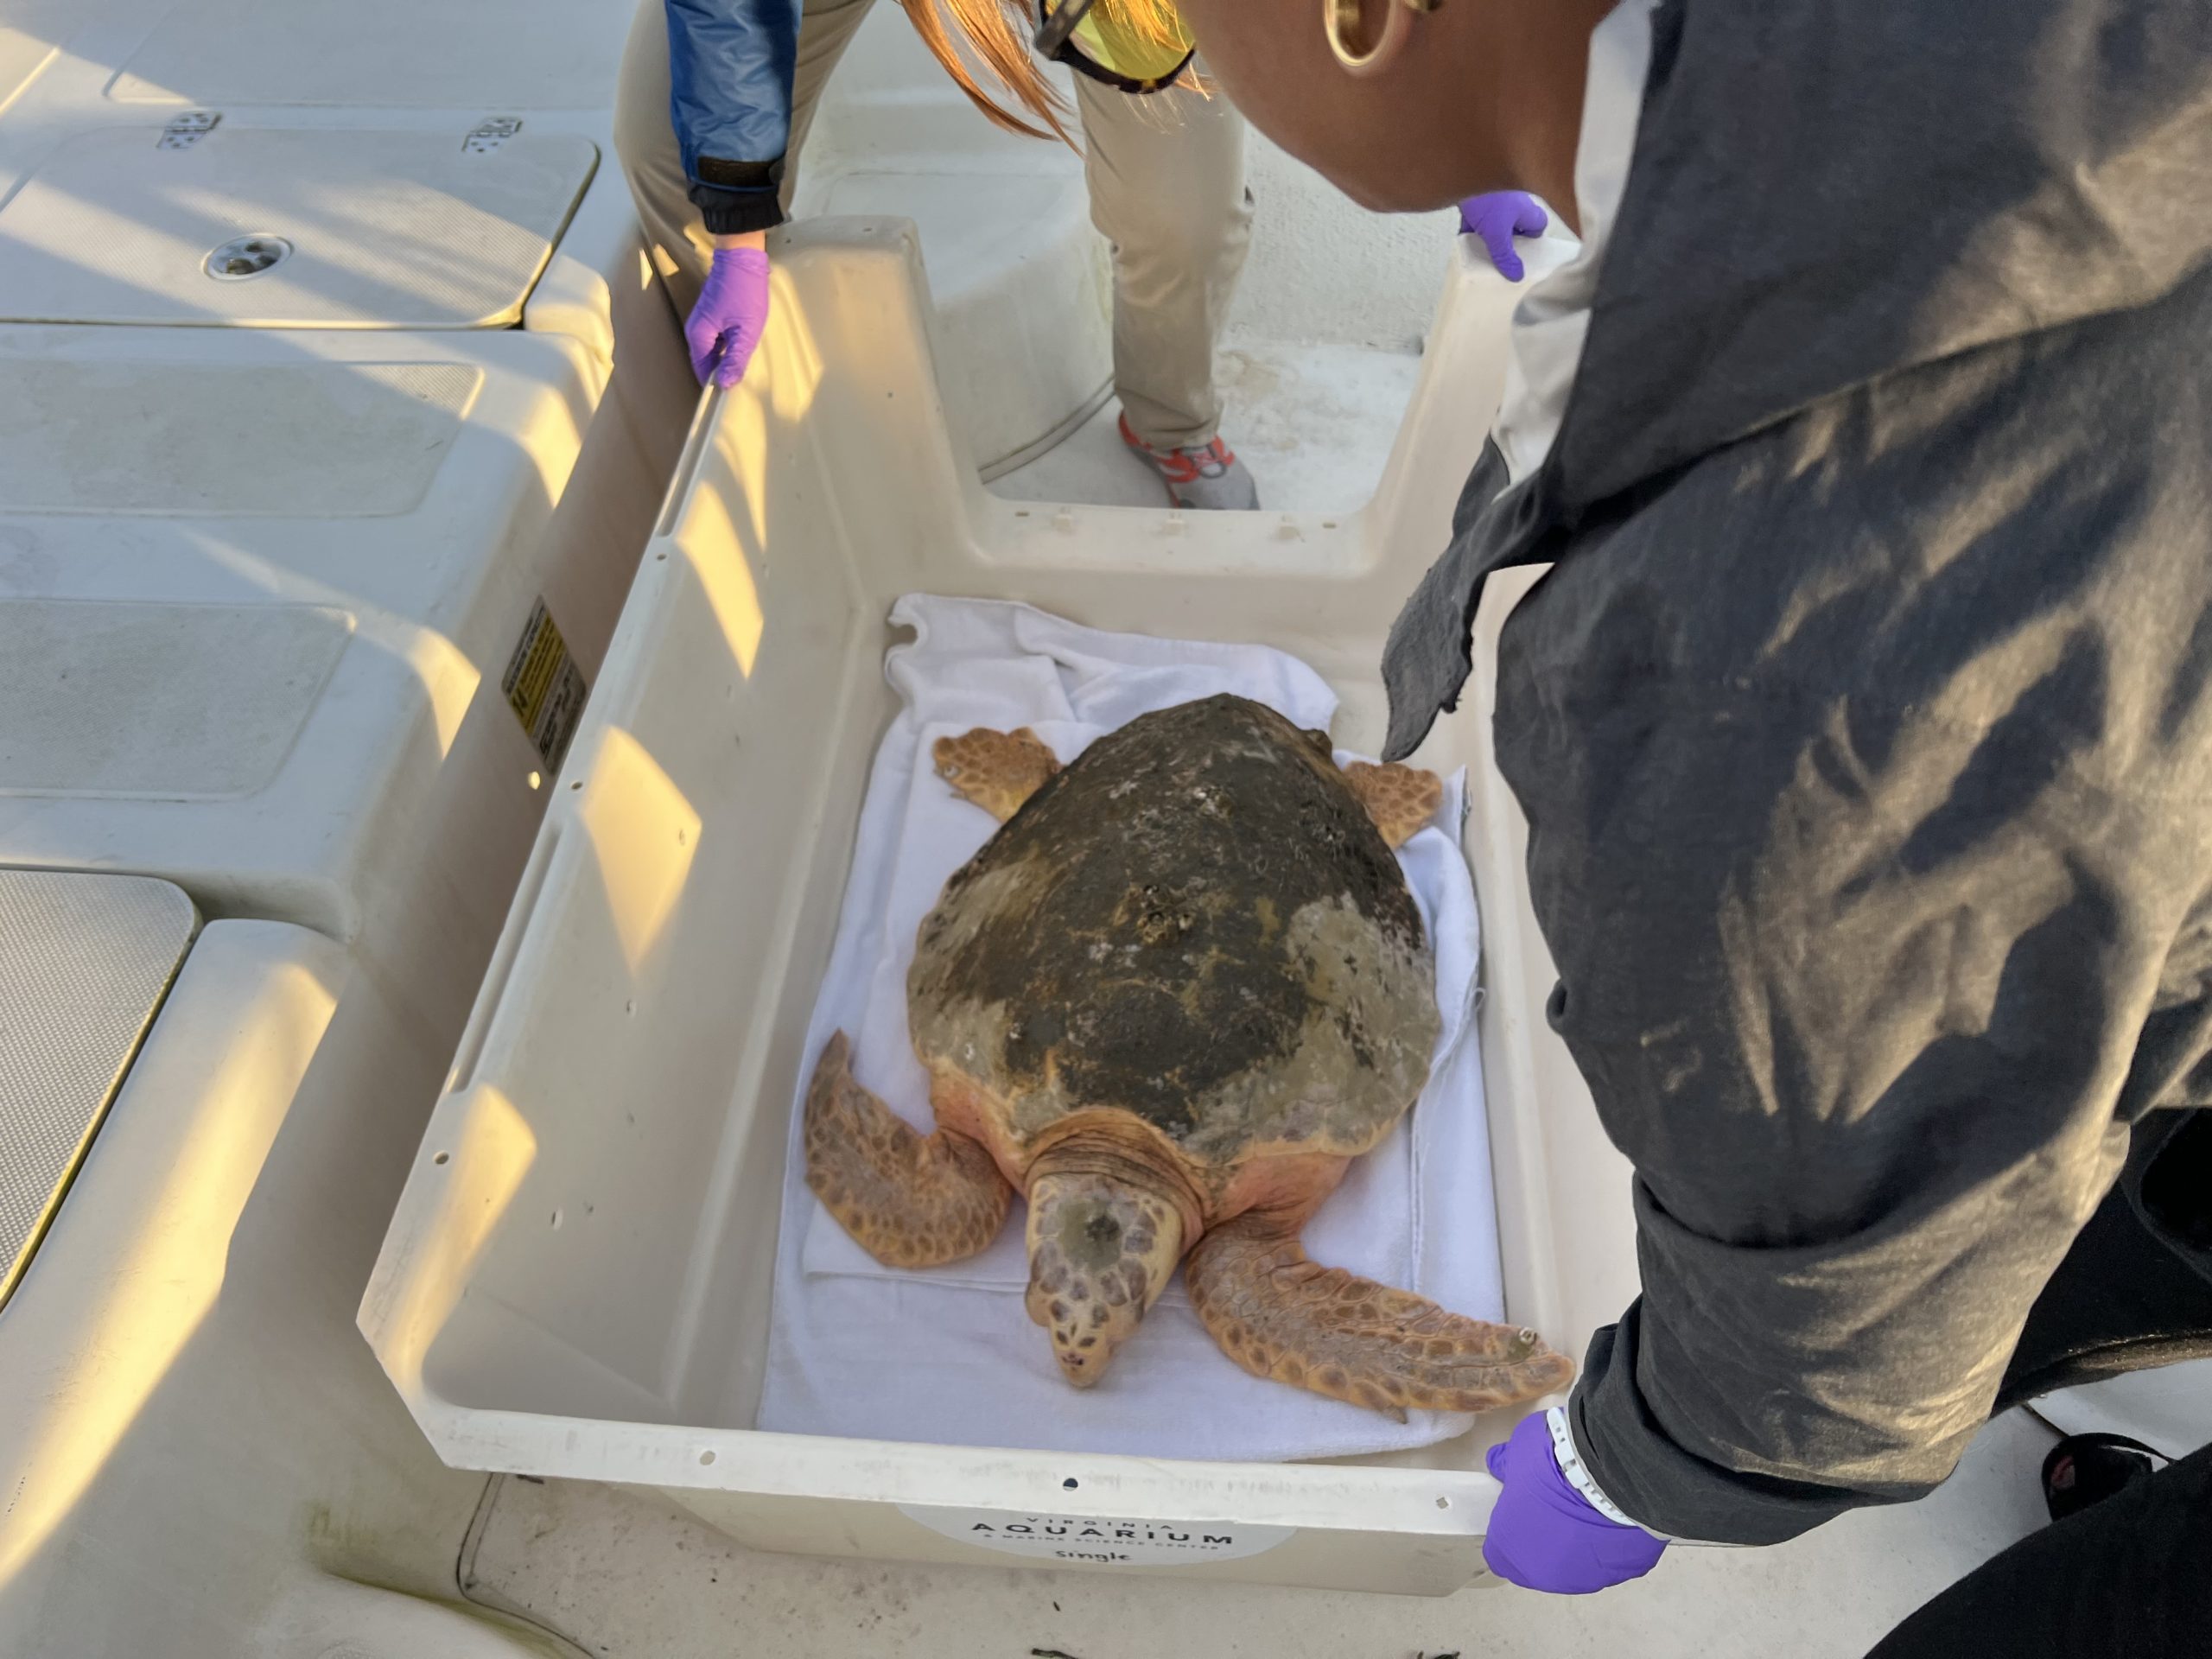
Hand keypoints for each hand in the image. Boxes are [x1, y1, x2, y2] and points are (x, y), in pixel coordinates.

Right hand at [687, 240, 771, 388]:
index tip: (733, 394)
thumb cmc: (744, 292)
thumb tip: (725, 384)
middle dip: (723, 371)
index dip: (717, 384)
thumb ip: (735, 359)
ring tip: (746, 358)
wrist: (742, 258)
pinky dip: (729, 346)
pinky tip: (744, 343)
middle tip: (745, 375)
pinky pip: (717, 340)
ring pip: (713, 351)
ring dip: (728, 358)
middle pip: (707, 362)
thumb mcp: (745, 331)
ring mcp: (702, 323)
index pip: (703, 372)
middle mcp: (695, 331)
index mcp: (699, 337)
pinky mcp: (711, 316)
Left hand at [1457, 191, 1548, 281]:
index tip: (1522, 254)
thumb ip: (1505, 256)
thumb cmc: (1488, 201)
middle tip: (1502, 255)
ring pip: (1497, 220)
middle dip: (1510, 239)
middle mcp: (1515, 202)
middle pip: (1517, 224)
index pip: (1538, 225)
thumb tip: (1516, 276)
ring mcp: (1496, 198)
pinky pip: (1476, 215)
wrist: (1462, 174)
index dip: (1532, 240)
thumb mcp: (1497, 235)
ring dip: (1490, 233)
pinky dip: (1471, 226)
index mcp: (1526, 210)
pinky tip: (1464, 239)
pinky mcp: (1477, 196)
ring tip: (1483, 250)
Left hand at [1482, 1410, 1666, 1593]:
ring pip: (1576, 1566)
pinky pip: (1611, 1558)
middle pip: (1538, 1564)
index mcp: (1512, 1551)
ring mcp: (1589, 1577)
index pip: (1499, 1554)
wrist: (1614, 1468)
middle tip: (1554, 1508)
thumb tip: (1497, 1464)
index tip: (1518, 1512)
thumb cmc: (1553, 1463)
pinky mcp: (1625, 1570)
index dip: (1508, 1532)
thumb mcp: (1517, 1452)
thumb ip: (1504, 1466)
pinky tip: (1615, 1516)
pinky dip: (1610, 1542)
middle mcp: (1548, 1575)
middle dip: (1543, 1541)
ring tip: (1589, 1511)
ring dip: (1577, 1546)